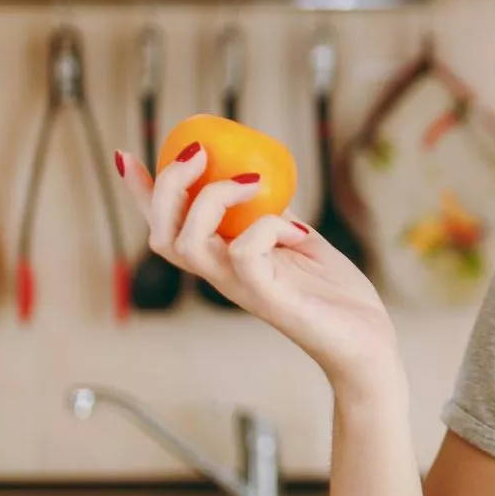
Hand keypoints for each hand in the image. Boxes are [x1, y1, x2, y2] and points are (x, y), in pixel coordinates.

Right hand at [118, 146, 399, 386]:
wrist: (367, 343)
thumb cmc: (334, 295)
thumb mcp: (298, 239)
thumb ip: (271, 214)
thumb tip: (257, 177)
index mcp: (223, 260)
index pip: (167, 227)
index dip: (142, 194)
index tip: (127, 156)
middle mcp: (222, 275)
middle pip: (162, 233)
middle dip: (167, 185)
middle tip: (200, 152)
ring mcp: (242, 289)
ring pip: (187, 244)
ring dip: (212, 199)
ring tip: (252, 182)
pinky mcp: (269, 299)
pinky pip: (245, 255)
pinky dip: (265, 227)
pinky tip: (295, 229)